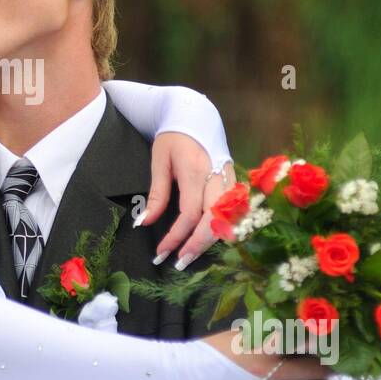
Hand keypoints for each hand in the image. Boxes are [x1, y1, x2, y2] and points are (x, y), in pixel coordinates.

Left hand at [141, 132, 237, 268]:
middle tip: (180, 263)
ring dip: (210, 241)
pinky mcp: (234, 182)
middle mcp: (217, 177)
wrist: (196, 116)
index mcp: (196, 171)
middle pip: (214, 221)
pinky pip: (232, 212)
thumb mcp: (159, 162)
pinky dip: (221, 229)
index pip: (190, 214)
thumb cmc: (173, 138)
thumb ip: (157, 194)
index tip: (162, 252)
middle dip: (198, 246)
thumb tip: (146, 223)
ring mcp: (230, 180)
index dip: (177, 237)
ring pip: (227, 220)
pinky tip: (207, 240)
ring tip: (190, 255)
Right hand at [200, 329, 330, 379]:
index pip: (305, 342)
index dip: (323, 340)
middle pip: (312, 368)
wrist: (190, 375)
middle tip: (334, 358)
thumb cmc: (215, 349)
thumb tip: (299, 327)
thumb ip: (270, 332)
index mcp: (264, 347)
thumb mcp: (242, 333)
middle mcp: (269, 370)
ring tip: (323, 377)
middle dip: (327, 363)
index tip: (334, 335)